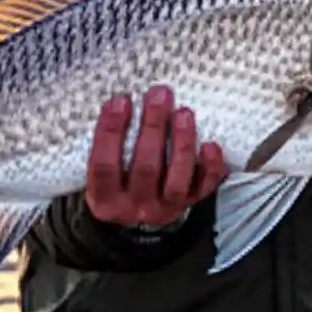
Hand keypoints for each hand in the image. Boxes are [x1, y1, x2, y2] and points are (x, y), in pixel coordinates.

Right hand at [85, 85, 228, 226]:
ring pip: (176, 181)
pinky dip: (210, 168)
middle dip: (153, 128)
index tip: (120, 100)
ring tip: (184, 112)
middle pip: (145, 168)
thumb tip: (120, 99)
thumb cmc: (116, 179)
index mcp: (104, 198)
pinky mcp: (189, 204)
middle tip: (159, 95)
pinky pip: (203, 189)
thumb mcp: (101, 168)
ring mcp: (164, 208)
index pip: (105, 165)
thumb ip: (107, 144)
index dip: (111, 131)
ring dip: (182, 144)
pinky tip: (210, 145)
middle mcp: (134, 207)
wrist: (136, 215)